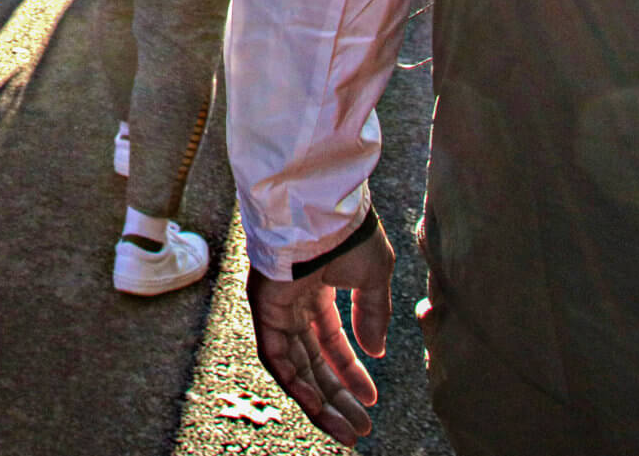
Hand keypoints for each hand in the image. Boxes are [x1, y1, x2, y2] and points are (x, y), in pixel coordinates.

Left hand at [248, 217, 393, 442]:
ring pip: (296, 366)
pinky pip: (276, 357)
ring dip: (320, 400)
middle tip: (361, 427)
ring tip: (347, 430)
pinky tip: (318, 406)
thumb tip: (376, 352)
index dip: (350, 371)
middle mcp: (293, 301)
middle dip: (339, 395)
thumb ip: (373, 314)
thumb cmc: (348, 231)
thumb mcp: (374, 276)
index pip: (330, 341)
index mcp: (317, 288)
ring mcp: (276, 306)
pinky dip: (296, 383)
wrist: (324, 208)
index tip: (371, 399)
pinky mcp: (263, 309)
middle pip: (314, 360)